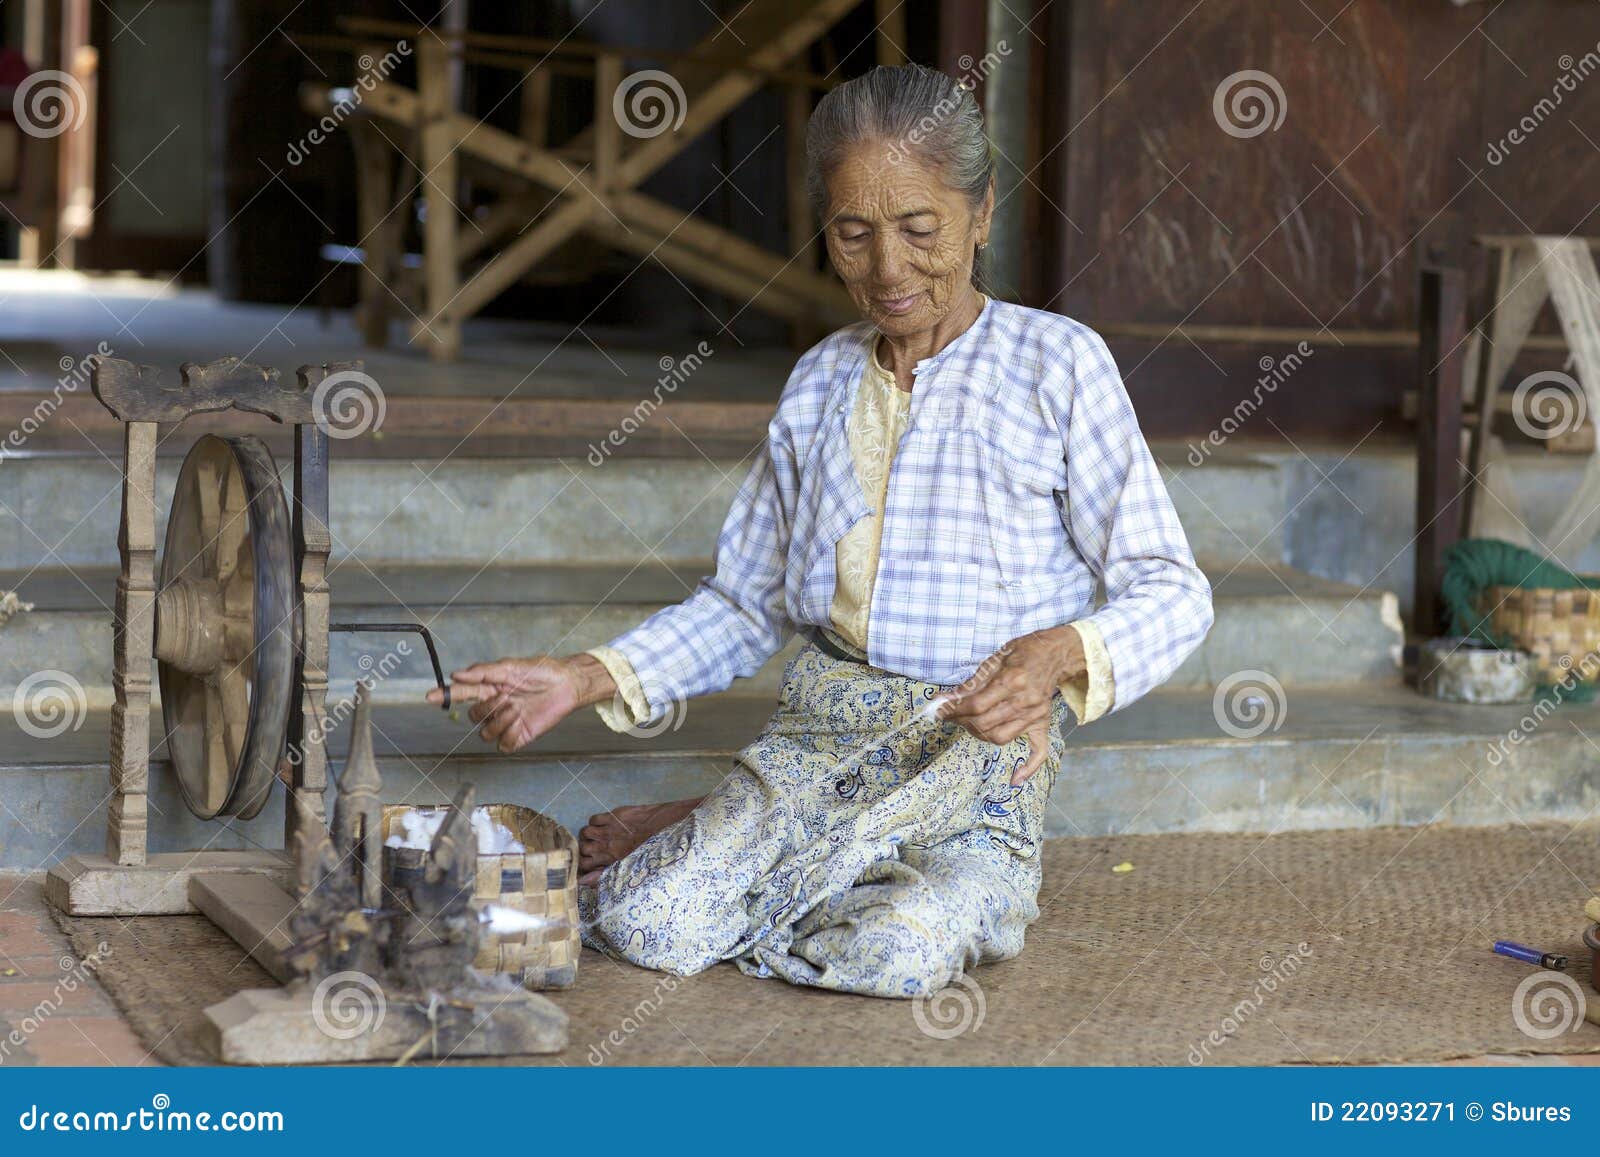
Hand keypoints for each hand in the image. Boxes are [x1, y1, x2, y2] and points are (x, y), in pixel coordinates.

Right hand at [427, 654, 614, 753]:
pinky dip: (509, 734)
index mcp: (488, 688)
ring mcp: (506, 722)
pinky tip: (521, 721)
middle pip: (472, 717)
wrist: (566, 683)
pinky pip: (503, 745)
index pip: (460, 693)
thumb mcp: (510, 666)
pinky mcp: (519, 736)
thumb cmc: (540, 671)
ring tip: (516, 708)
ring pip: (484, 734)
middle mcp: (494, 706)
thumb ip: (482, 671)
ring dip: (499, 721)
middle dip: (486, 709)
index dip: (444, 695)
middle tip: (506, 697)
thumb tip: (455, 674)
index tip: (429, 696)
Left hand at [938, 626, 1084, 784]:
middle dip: (961, 722)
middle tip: (950, 715)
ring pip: (1001, 737)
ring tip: (968, 724)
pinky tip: (1015, 779)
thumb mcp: (995, 658)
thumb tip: (944, 698)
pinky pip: (1039, 751)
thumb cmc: (1024, 651)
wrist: (1057, 652)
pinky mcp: (1043, 722)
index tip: (940, 709)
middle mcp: (1025, 700)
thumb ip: (970, 682)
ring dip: (979, 734)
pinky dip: (1028, 767)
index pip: (976, 704)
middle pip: (985, 723)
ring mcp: (1036, 714)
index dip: (953, 710)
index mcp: (1012, 680)